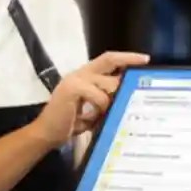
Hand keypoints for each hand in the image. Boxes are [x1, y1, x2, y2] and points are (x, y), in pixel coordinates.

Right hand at [29, 51, 149, 147]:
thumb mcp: (92, 110)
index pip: (109, 59)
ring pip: (108, 83)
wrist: (45, 133)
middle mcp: (80, 73)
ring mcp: (75, 79)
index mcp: (85, 75)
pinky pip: (99, 96)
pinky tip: (95, 118)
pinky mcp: (72, 89)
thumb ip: (106, 100)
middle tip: (139, 80)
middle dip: (127, 69)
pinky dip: (102, 107)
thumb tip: (127, 97)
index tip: (144, 60)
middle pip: (109, 61)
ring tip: (109, 112)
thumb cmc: (69, 123)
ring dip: (113, 99)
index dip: (127, 57)